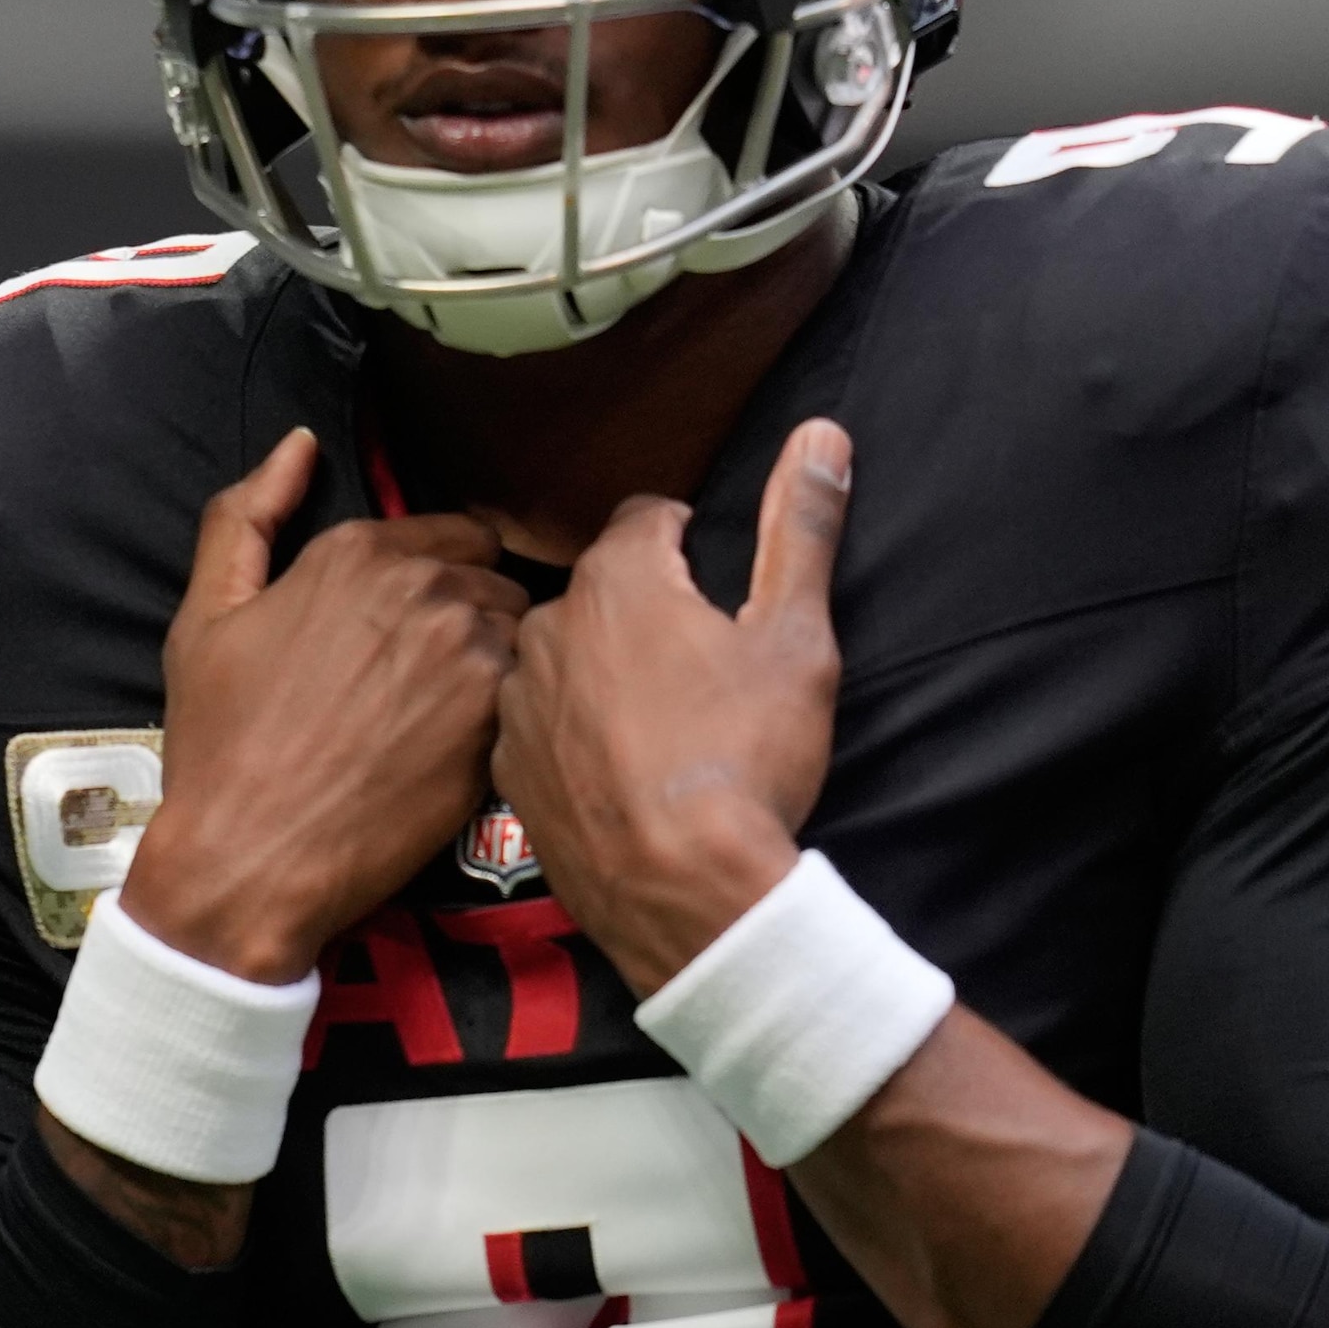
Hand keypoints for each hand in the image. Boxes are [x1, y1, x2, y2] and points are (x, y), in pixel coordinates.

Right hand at [117, 427, 524, 984]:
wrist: (251, 858)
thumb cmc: (221, 742)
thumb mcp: (205, 616)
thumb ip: (248, 514)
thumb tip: (299, 441)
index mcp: (355, 549)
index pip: (454, 532)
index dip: (438, 576)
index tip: (409, 626)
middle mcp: (425, 585)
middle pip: (494, 577)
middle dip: (471, 613)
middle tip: (426, 675)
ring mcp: (470, 651)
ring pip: (523, 631)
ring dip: (497, 660)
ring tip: (447, 714)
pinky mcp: (499, 719)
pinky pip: (530, 690)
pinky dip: (508, 711)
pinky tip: (461, 748)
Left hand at [495, 418, 850, 996]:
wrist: (685, 892)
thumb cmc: (746, 761)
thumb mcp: (794, 637)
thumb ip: (800, 527)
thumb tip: (821, 434)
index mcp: (616, 578)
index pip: (648, 518)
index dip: (693, 548)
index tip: (722, 598)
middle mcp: (547, 624)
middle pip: (602, 588)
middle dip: (646, 612)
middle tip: (703, 673)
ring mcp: (519, 700)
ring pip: (566, 656)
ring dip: (604, 673)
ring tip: (664, 729)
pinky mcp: (507, 767)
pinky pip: (542, 724)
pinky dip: (575, 736)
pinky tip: (623, 772)